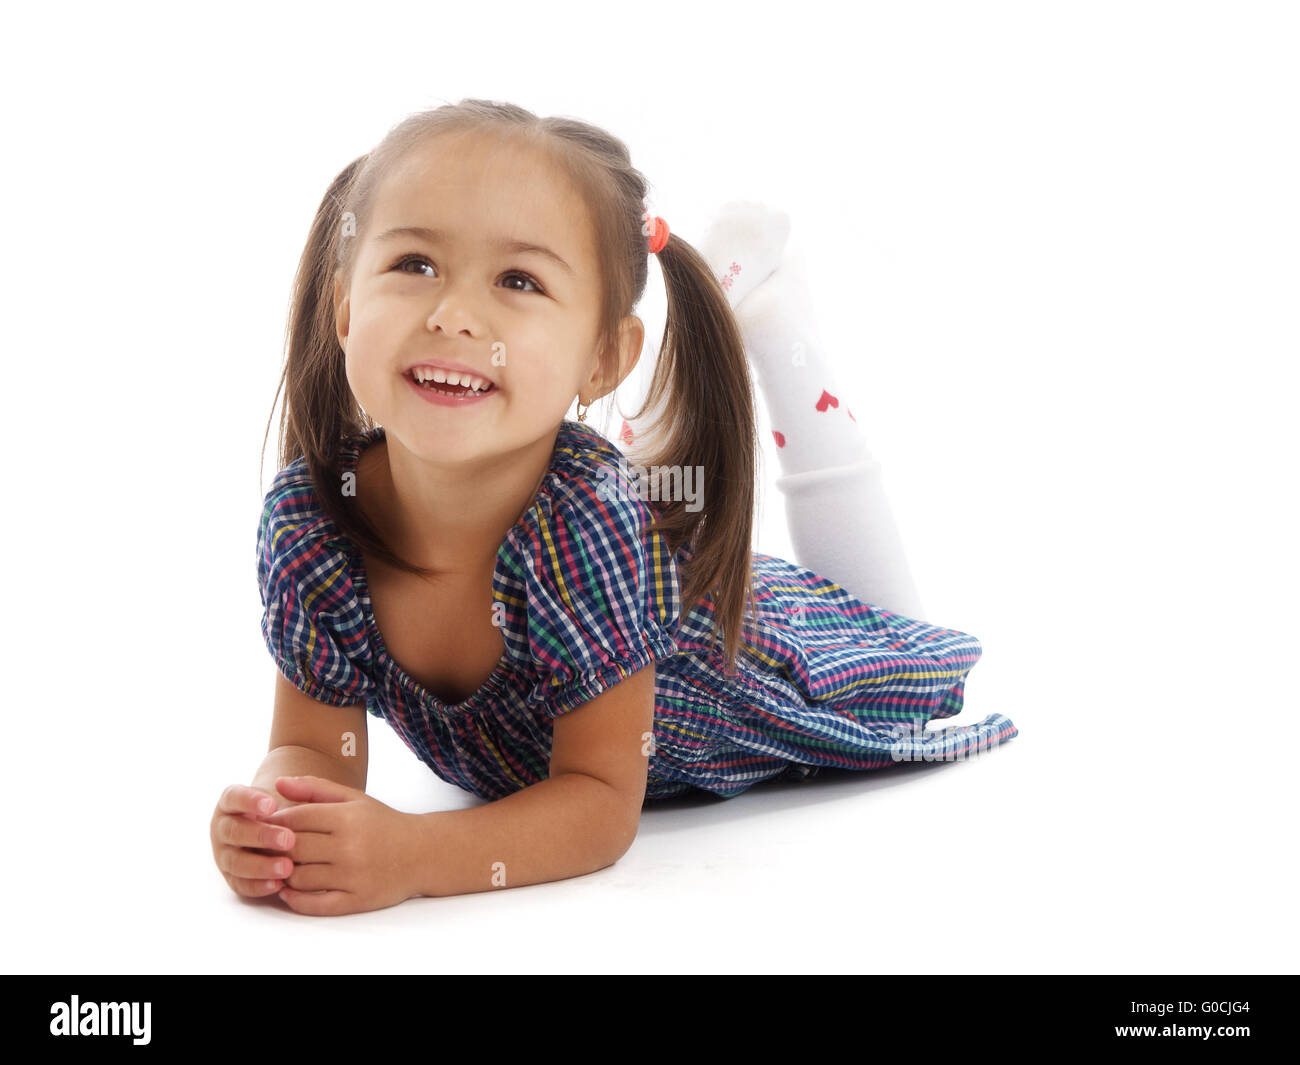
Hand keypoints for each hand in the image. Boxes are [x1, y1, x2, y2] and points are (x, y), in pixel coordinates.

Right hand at [210, 784, 296, 898]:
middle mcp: (223, 827)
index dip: (249, 801)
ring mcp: (225, 854)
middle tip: (288, 838)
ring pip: (235, 861)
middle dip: (260, 836)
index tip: (272, 804)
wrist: (288, 830)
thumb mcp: (299, 795)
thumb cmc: (292, 809)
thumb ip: (296, 786)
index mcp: (232, 801)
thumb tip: (282, 783)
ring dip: (260, 866)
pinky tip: (278, 885)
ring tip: (287, 867)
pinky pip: (241, 884)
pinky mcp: (234, 877)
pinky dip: (258, 885)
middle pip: (233, 831)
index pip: (234, 797)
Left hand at [259, 776, 419, 915]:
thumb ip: (315, 788)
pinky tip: (289, 891)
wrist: (422, 853)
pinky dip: (295, 900)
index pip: (296, 819)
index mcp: (348, 818)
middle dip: (275, 849)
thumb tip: (277, 783)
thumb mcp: (353, 799)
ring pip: (299, 878)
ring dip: (284, 874)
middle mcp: (350, 847)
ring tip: (280, 867)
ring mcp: (354, 876)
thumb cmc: (382, 823)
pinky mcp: (357, 900)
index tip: (266, 825)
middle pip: (294, 849)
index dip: (274, 822)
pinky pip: (314, 905)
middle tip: (266, 849)